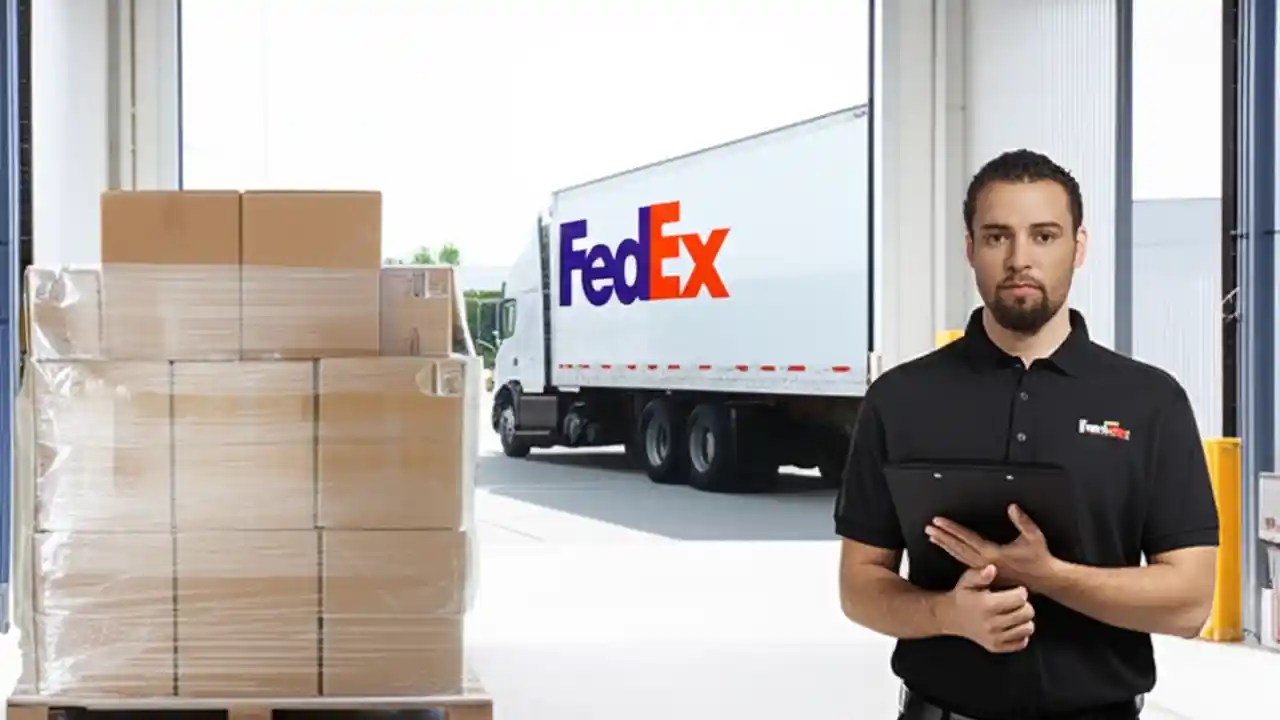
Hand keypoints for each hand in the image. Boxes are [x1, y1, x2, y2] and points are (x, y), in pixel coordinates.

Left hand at [926, 504, 1060, 591]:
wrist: (1045, 580)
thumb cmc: (1039, 558)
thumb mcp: (1034, 537)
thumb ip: (1023, 521)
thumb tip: (1012, 507)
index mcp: (994, 554)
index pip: (967, 538)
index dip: (951, 529)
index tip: (939, 521)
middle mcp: (986, 563)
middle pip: (958, 548)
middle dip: (942, 537)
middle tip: (929, 528)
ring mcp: (985, 570)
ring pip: (960, 557)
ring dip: (945, 546)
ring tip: (933, 538)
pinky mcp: (987, 574)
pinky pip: (965, 563)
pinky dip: (954, 554)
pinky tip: (948, 549)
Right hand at [939, 564, 1035, 652]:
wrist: (950, 617)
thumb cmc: (963, 596)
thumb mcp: (967, 580)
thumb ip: (979, 574)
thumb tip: (992, 569)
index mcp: (986, 605)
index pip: (1020, 598)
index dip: (1021, 592)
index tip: (1015, 590)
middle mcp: (991, 624)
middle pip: (1026, 613)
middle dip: (1025, 605)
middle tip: (1016, 602)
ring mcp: (994, 638)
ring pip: (1027, 628)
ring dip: (1024, 620)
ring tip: (1015, 613)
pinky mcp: (996, 647)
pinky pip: (1021, 643)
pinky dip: (1021, 634)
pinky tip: (1012, 626)